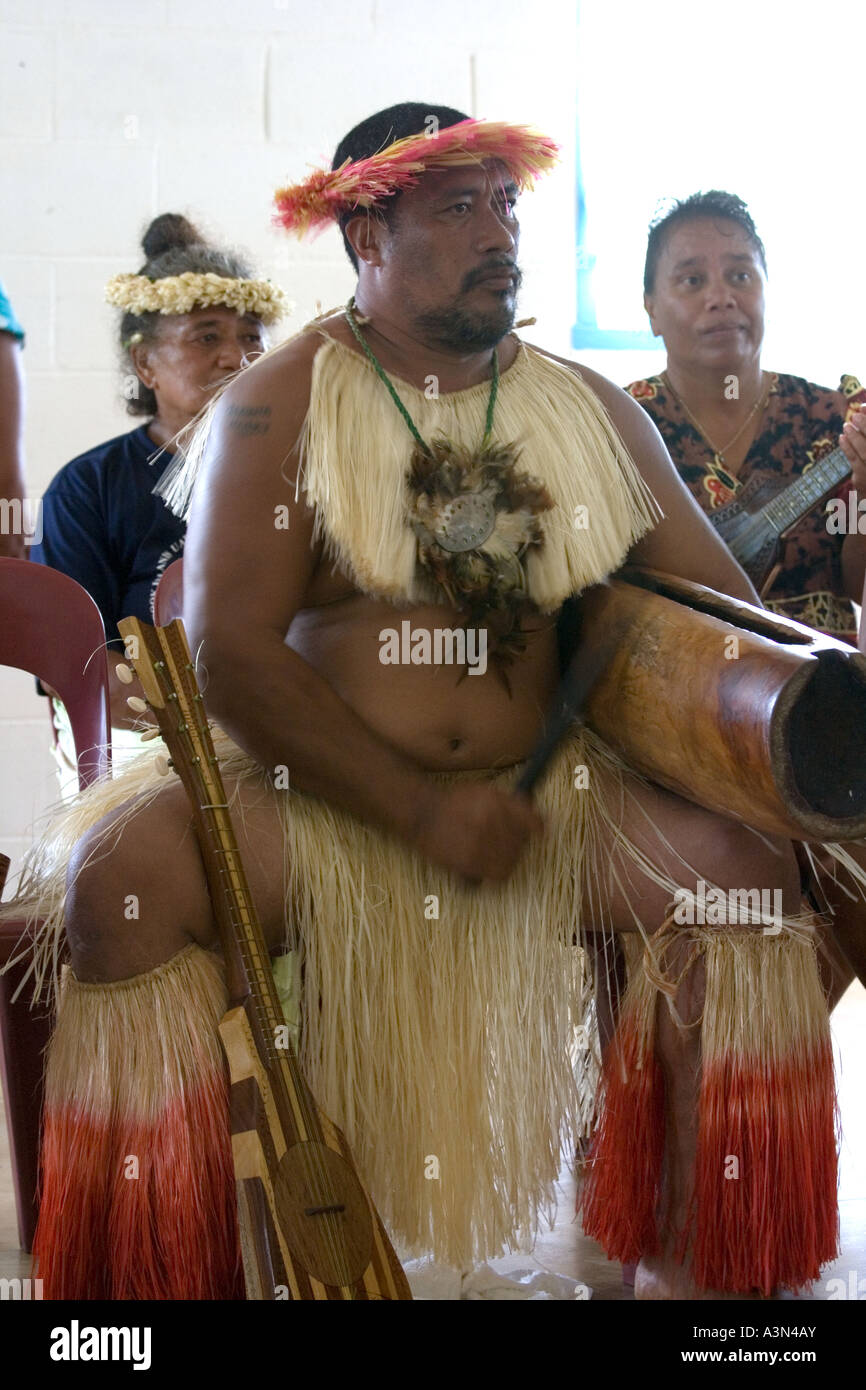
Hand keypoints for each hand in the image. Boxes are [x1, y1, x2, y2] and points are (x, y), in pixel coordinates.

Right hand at [408, 780, 544, 881]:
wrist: (423, 814)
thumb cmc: (454, 802)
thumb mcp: (485, 791)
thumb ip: (512, 802)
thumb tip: (537, 819)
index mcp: (496, 801)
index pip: (532, 821)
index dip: (538, 827)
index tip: (539, 832)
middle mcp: (489, 820)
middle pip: (523, 842)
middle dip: (520, 842)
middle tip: (510, 841)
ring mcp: (479, 842)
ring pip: (513, 859)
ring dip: (510, 858)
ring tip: (499, 853)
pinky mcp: (470, 861)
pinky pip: (499, 873)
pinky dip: (501, 871)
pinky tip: (493, 865)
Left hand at [840, 405, 865, 491]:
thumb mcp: (865, 451)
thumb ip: (865, 433)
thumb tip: (861, 410)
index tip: (863, 407)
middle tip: (855, 415)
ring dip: (855, 435)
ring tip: (846, 425)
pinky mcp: (864, 478)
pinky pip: (854, 460)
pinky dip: (847, 447)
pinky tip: (842, 437)